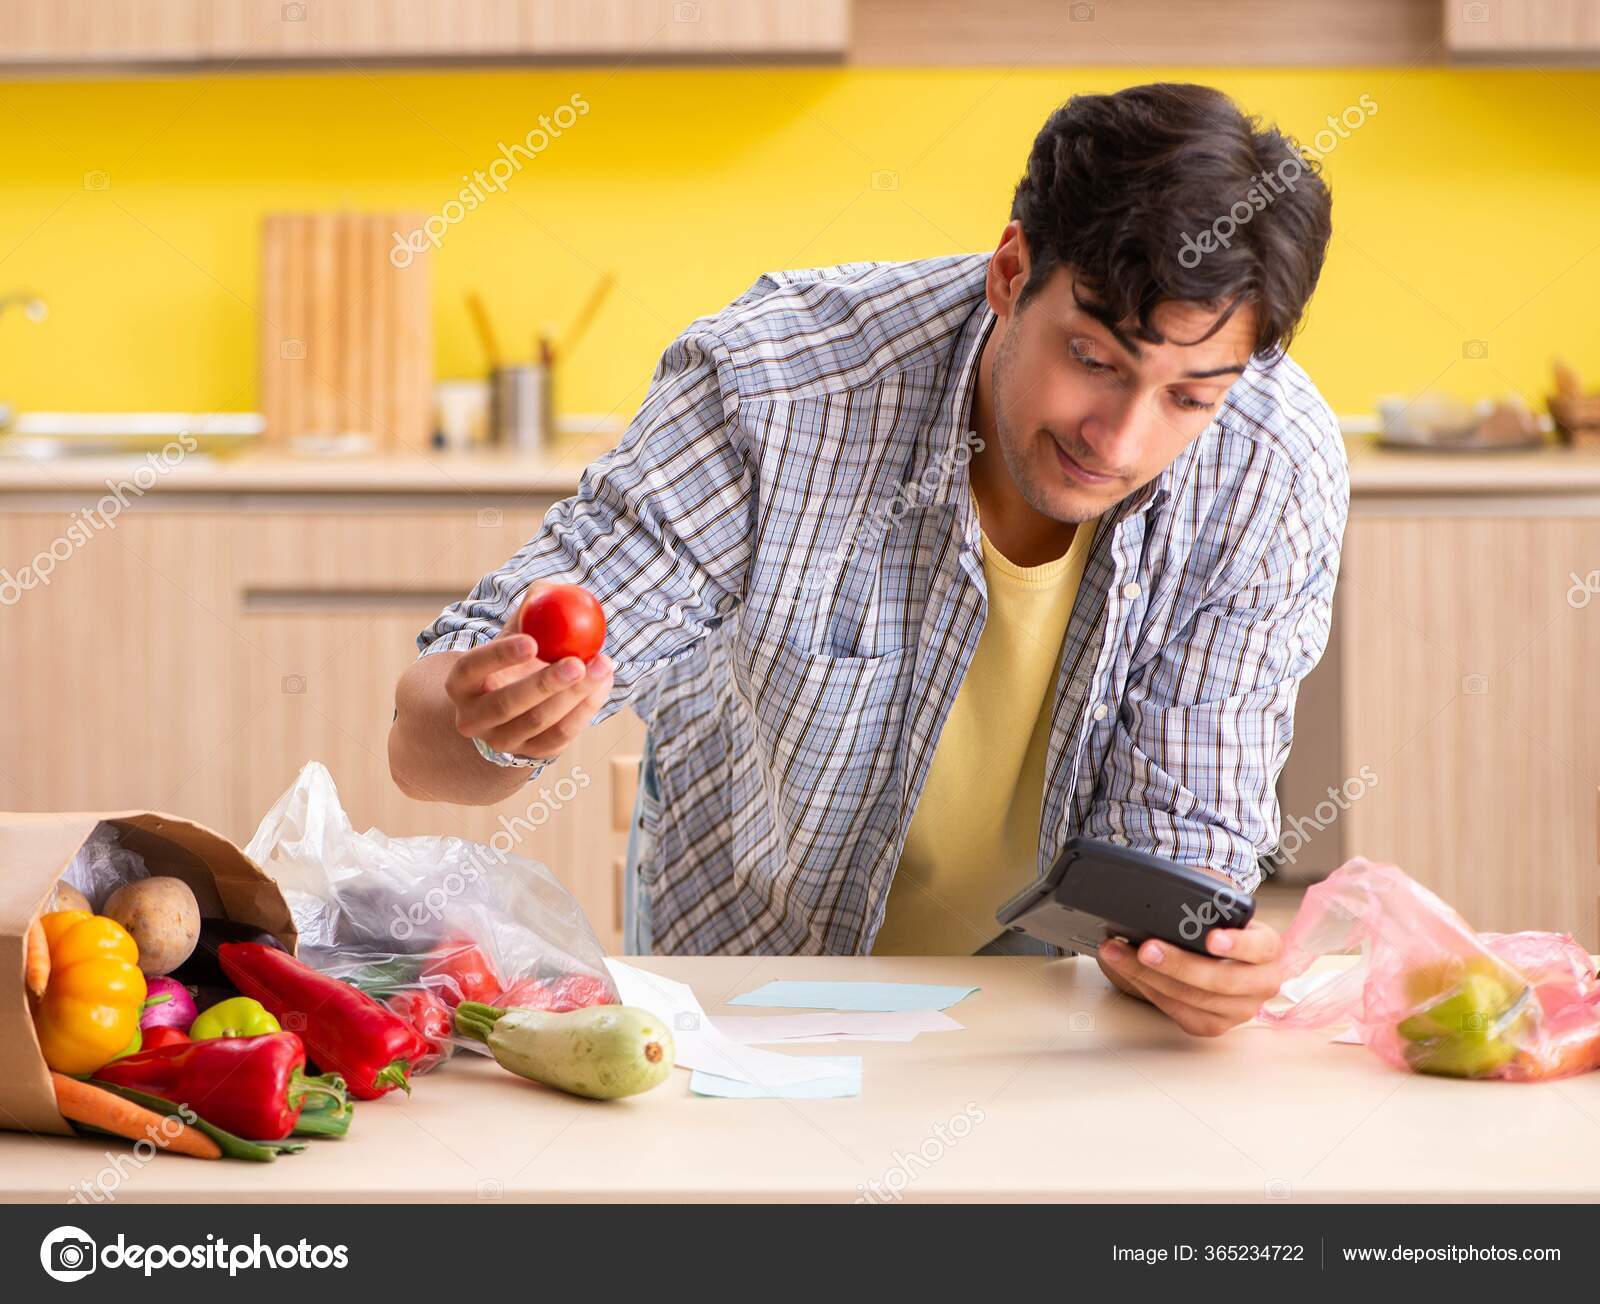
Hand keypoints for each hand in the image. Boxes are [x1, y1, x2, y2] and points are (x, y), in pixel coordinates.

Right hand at [446, 582, 613, 762]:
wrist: (515, 708)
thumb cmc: (515, 660)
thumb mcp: (514, 635)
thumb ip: (529, 611)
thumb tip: (547, 590)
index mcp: (460, 684)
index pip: (470, 669)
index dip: (499, 655)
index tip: (532, 640)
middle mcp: (473, 718)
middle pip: (507, 703)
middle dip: (545, 683)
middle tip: (577, 662)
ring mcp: (502, 742)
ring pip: (539, 722)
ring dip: (575, 695)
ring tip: (603, 665)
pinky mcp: (532, 754)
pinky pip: (561, 736)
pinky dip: (585, 710)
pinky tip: (603, 684)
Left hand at [1096, 919, 1283, 1036]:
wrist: (1225, 959)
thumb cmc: (1220, 930)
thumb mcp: (1224, 917)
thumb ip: (1207, 914)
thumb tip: (1161, 906)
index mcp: (1269, 950)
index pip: (1260, 947)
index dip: (1237, 944)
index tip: (1212, 938)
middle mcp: (1261, 984)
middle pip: (1220, 980)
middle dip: (1177, 963)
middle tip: (1145, 948)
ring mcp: (1239, 1010)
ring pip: (1192, 998)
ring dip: (1149, 975)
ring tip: (1120, 954)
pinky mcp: (1214, 1026)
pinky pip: (1177, 1010)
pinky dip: (1149, 989)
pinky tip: (1129, 971)